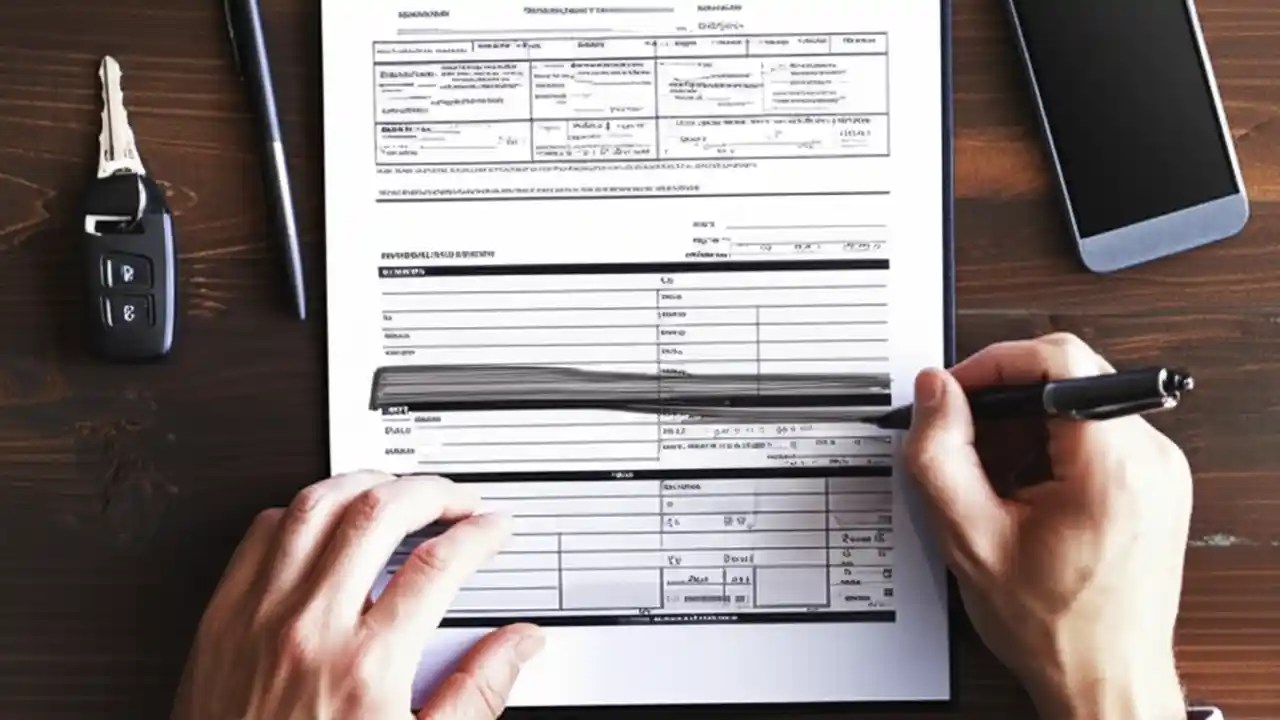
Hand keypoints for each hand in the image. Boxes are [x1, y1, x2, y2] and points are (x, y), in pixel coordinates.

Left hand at [172, 472, 544, 719]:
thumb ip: (475, 695)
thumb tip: (519, 645)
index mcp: (368, 667)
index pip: (438, 565)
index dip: (478, 534)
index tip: (492, 530)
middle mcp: (311, 629)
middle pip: (379, 514)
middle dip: (430, 492)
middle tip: (454, 500)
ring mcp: (260, 617)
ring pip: (316, 506)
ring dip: (365, 484)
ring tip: (395, 491)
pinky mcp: (222, 618)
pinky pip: (263, 533)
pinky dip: (301, 509)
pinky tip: (326, 518)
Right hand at [906, 334, 1191, 719]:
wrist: (1105, 677)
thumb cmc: (1054, 628)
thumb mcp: (971, 539)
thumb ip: (939, 455)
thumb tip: (935, 391)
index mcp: (1112, 467)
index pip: (1059, 359)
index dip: (994, 363)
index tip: (957, 392)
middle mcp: (1150, 457)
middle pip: (1066, 375)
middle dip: (1004, 401)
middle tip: (969, 448)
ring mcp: (1159, 467)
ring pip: (1077, 401)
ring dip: (1025, 427)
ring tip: (999, 483)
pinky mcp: (1155, 480)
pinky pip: (1096, 430)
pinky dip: (1050, 447)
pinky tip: (1027, 493)